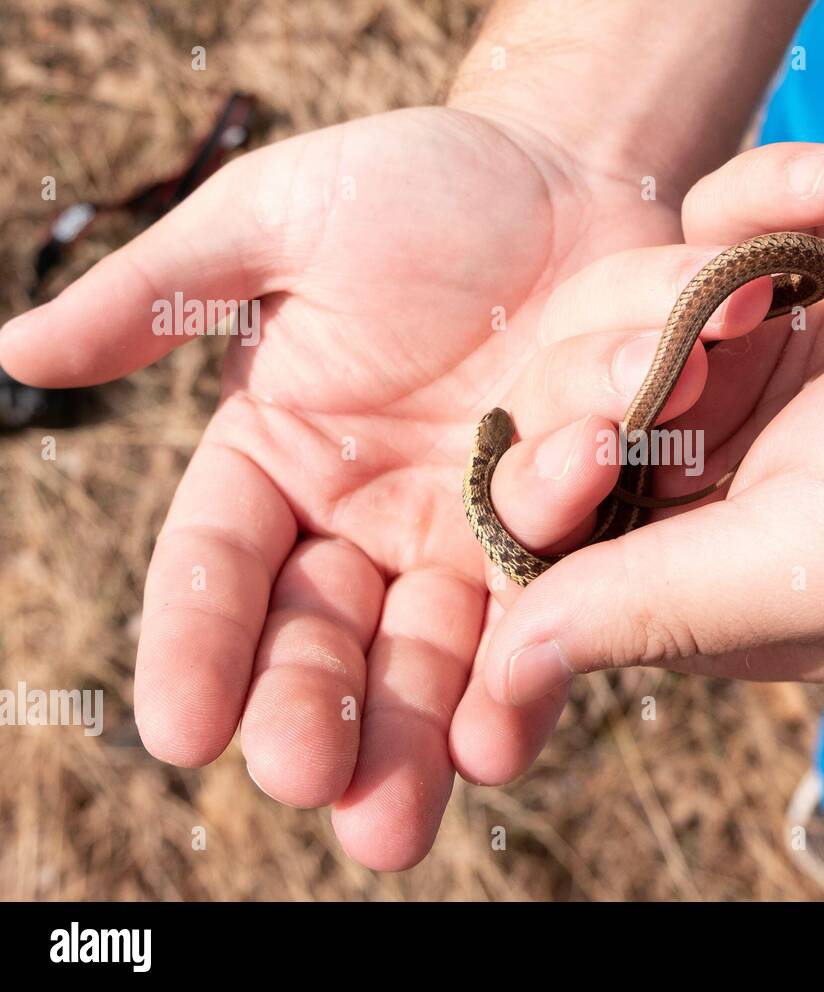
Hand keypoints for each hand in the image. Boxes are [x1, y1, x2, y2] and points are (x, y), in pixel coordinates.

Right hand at [0, 106, 680, 868]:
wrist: (572, 178)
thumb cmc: (419, 187)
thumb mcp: (278, 222)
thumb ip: (162, 296)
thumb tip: (14, 356)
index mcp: (279, 458)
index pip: (220, 564)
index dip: (197, 642)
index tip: (176, 727)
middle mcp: (370, 517)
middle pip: (328, 635)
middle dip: (314, 714)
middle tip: (306, 787)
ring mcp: (471, 534)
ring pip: (438, 650)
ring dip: (418, 733)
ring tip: (400, 815)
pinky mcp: (571, 529)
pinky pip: (550, 596)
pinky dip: (532, 657)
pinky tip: (506, 725)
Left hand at [468, 142, 823, 777]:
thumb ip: (662, 608)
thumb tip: (512, 672)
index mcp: (708, 576)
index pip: (558, 559)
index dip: (541, 503)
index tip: (593, 456)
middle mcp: (705, 473)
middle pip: (563, 423)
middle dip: (612, 381)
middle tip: (697, 360)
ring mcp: (734, 366)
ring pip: (613, 309)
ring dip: (682, 287)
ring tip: (771, 291)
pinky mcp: (769, 268)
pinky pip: (702, 220)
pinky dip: (756, 201)